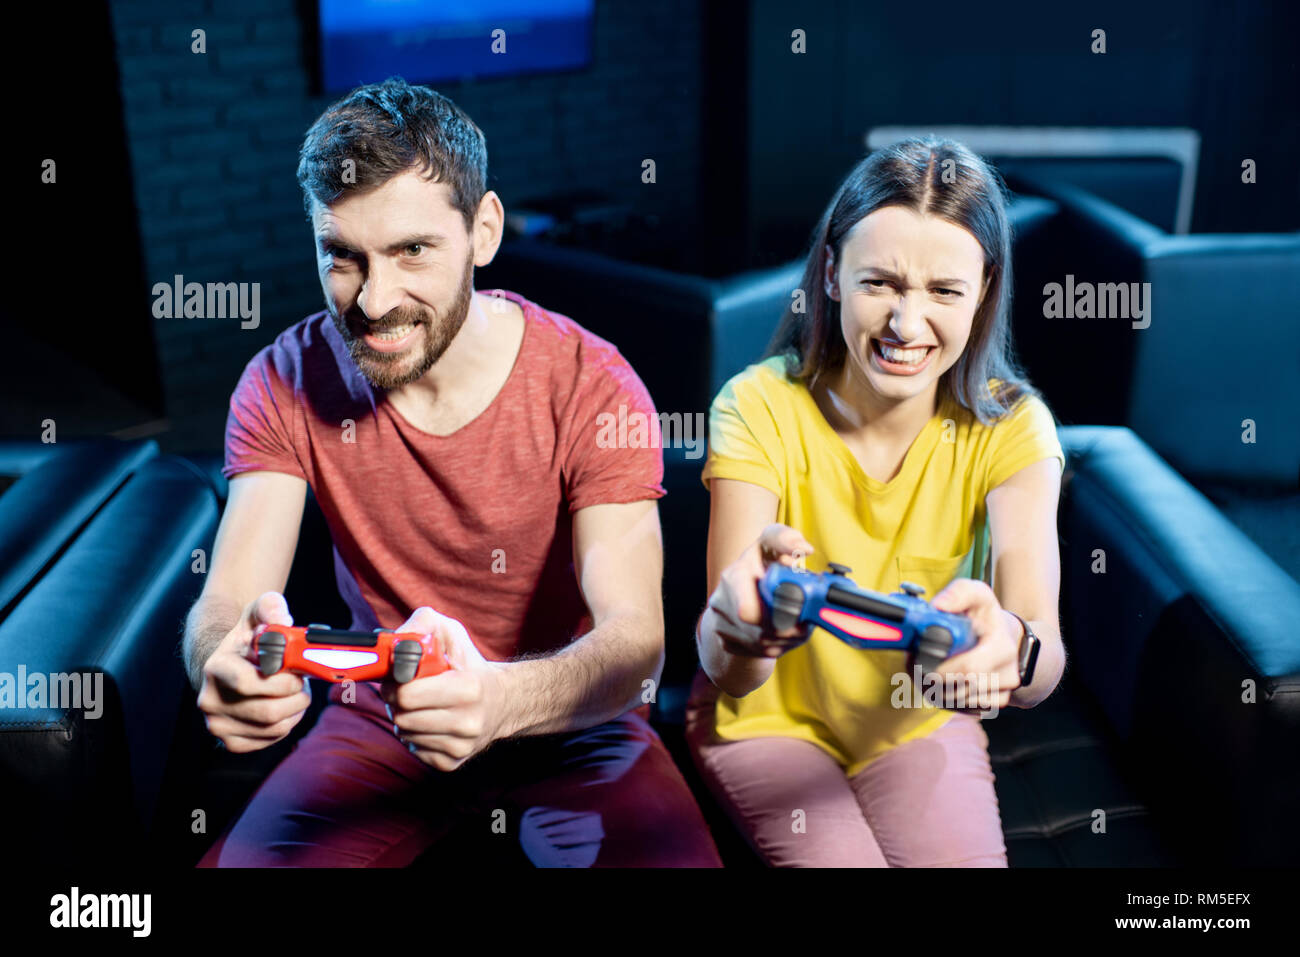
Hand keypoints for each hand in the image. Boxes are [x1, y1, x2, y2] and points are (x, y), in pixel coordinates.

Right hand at [197, 591, 311, 751]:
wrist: (229, 663)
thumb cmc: (249, 638)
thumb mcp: (257, 614)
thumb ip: (271, 608)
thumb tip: (283, 622)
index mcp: (214, 669)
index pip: (248, 683)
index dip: (283, 680)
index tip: (296, 669)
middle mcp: (210, 701)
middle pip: (268, 712)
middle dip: (297, 695)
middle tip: (302, 680)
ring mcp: (219, 725)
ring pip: (275, 727)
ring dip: (297, 708)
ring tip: (294, 689)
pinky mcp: (232, 742)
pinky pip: (273, 738)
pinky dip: (289, 722)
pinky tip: (285, 704)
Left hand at [379, 606, 507, 771]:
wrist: (503, 702)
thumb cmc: (469, 664)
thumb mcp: (451, 634)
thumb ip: (421, 626)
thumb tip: (391, 643)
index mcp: (468, 689)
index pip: (407, 695)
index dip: (395, 683)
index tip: (399, 675)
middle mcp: (467, 722)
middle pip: (401, 716)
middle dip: (396, 700)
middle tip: (405, 688)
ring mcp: (460, 746)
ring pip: (404, 733)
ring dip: (404, 716)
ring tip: (421, 703)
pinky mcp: (451, 763)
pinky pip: (413, 748)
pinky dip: (414, 734)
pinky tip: (429, 720)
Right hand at [705, 523, 815, 657]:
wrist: (736, 591)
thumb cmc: (759, 564)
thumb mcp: (770, 542)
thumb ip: (785, 538)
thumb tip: (803, 549)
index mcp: (733, 577)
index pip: (748, 611)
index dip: (779, 613)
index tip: (800, 607)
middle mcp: (721, 603)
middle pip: (765, 631)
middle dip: (791, 628)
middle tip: (805, 620)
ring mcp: (722, 626)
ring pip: (767, 645)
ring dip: (789, 637)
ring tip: (796, 622)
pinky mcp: (727, 644)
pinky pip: (762, 653)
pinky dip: (780, 645)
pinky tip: (782, 631)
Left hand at [928, 579, 1022, 715]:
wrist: (1007, 639)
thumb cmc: (985, 616)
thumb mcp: (976, 594)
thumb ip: (958, 594)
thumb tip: (938, 606)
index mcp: (1003, 649)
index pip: (968, 670)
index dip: (938, 667)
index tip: (918, 656)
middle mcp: (1008, 675)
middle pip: (959, 689)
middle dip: (929, 679)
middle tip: (914, 664)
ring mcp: (1002, 694)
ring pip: (957, 702)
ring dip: (932, 689)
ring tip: (924, 669)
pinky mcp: (992, 706)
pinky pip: (959, 709)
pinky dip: (942, 698)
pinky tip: (937, 681)